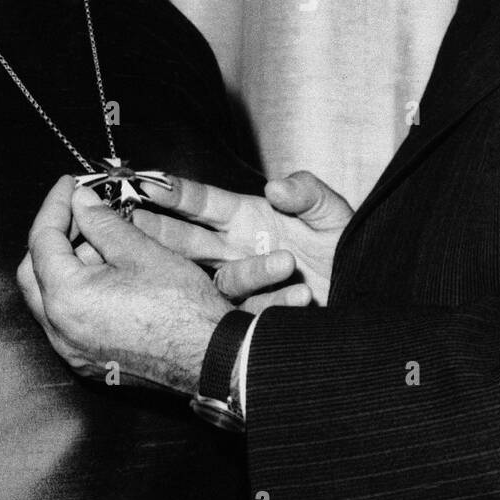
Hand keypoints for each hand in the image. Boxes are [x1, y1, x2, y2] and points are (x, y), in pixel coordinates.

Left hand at [17, 176, 233, 392]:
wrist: (211, 358)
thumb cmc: (181, 306)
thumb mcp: (140, 250)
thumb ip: (102, 222)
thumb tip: (81, 200)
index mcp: (65, 299)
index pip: (41, 241)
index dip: (55, 205)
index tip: (70, 184)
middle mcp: (59, 331)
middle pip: (34, 272)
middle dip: (51, 237)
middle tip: (77, 211)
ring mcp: (72, 352)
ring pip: (49, 300)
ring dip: (65, 266)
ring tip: (99, 240)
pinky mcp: (89, 363)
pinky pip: (67, 322)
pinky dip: (77, 293)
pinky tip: (106, 276)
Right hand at [134, 171, 352, 306]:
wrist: (366, 293)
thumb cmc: (346, 247)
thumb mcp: (332, 212)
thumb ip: (308, 193)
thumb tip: (276, 187)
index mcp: (247, 218)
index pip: (202, 202)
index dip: (175, 193)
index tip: (148, 183)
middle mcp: (236, 249)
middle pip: (187, 241)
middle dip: (160, 232)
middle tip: (134, 224)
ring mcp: (245, 284)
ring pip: (222, 280)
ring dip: (251, 272)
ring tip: (287, 262)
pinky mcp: (257, 316)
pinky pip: (254, 311)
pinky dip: (277, 302)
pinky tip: (303, 295)